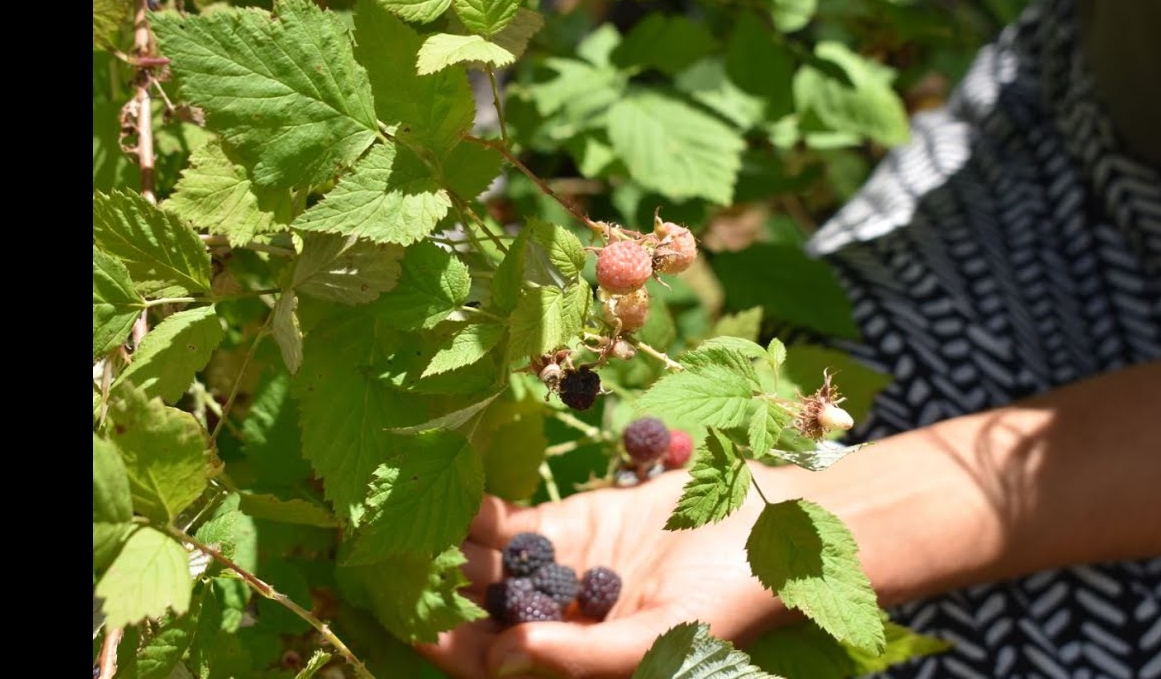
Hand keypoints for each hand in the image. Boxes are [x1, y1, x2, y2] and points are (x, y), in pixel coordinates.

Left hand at [415, 467, 796, 677]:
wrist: (775, 526)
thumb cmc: (731, 598)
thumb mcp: (663, 638)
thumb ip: (585, 655)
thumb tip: (506, 658)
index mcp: (578, 662)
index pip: (497, 660)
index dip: (451, 644)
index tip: (405, 619)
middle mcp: (563, 622)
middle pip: (482, 613)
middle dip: (436, 590)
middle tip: (385, 560)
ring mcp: (566, 571)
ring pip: (491, 568)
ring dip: (448, 549)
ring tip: (402, 522)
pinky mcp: (578, 523)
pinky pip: (516, 525)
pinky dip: (482, 515)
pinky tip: (451, 497)